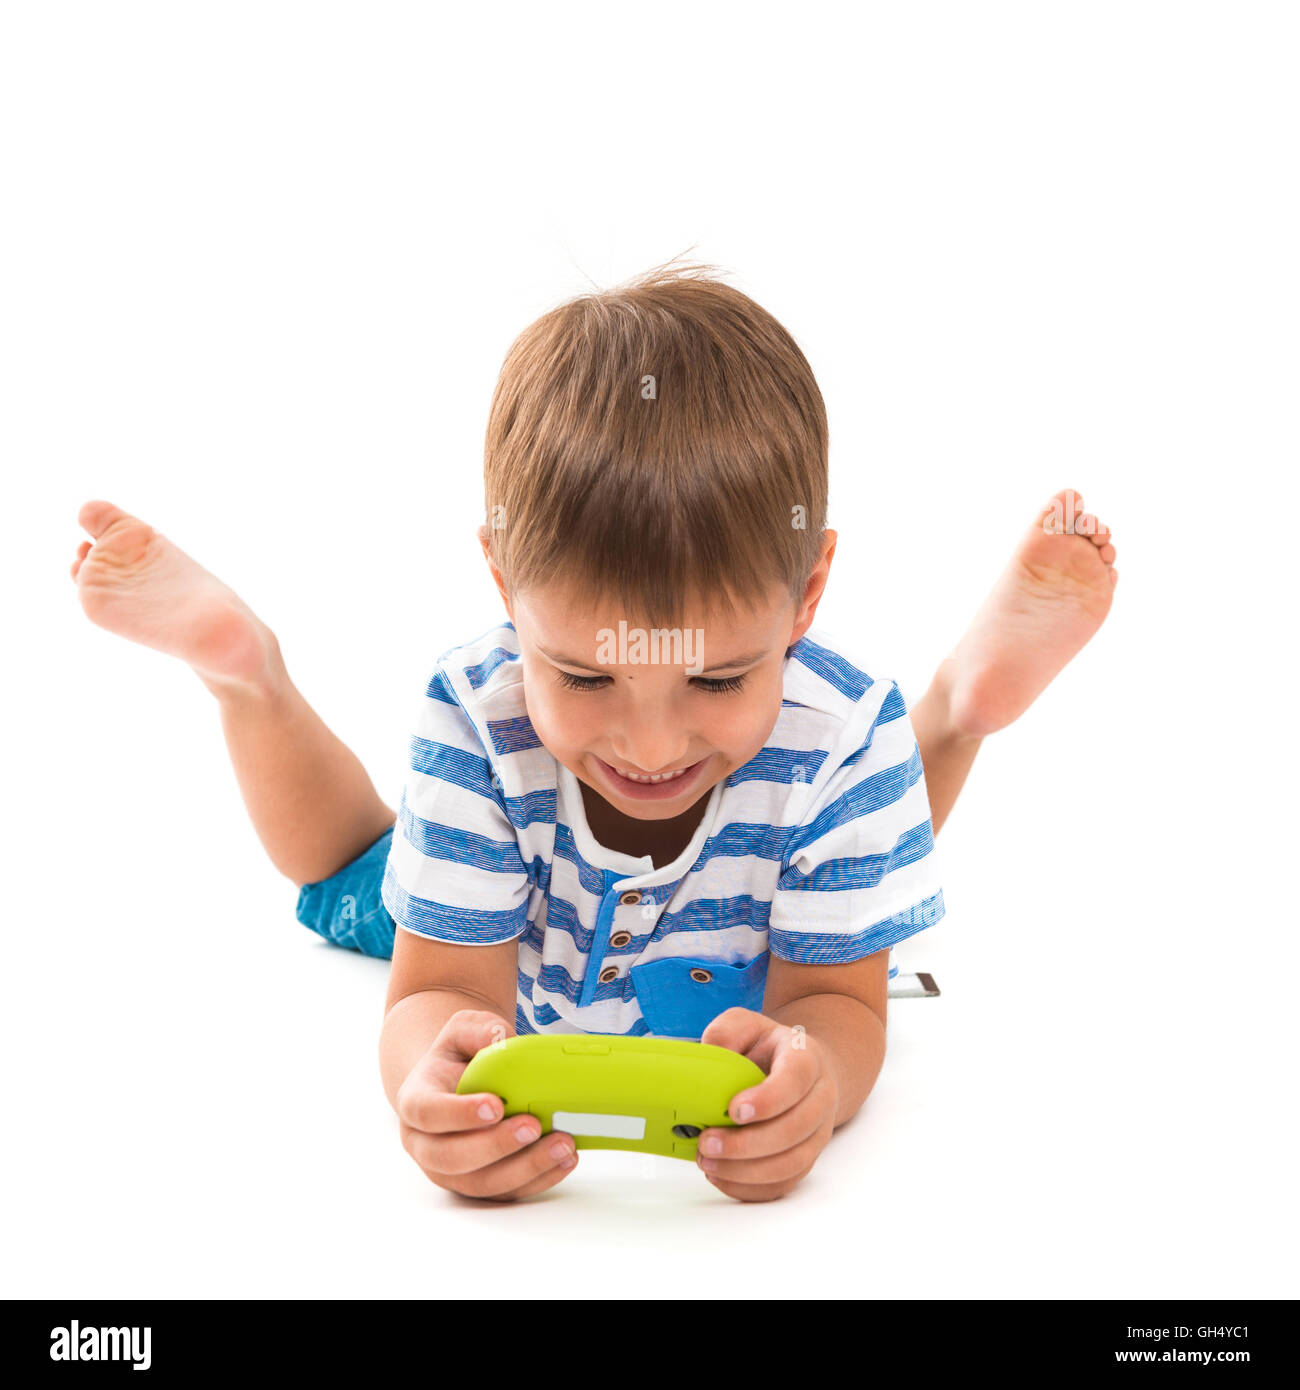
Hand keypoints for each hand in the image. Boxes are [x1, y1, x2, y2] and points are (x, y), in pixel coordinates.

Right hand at [394, 1010, 578, 1200]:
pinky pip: (505, 1193)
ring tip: (561, 1145)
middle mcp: (425, 1144)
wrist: (456, 1082)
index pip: (428, 1113)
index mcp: (415, 1101)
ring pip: (481, 1183)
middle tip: (533, 1125)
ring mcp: (451, 1171)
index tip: (495, 1105)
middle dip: (496, 1146)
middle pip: (452, 1158)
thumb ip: (477, 1030)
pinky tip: (564, 1160)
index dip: (459, 1114)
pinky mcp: (478, 1185)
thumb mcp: (463, 1029)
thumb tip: (498, 1040)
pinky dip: (538, 1180)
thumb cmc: (459, 1057)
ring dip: (525, 1168)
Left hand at [695, 1007, 838, 1201]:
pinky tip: (721, 1176)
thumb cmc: (771, 1048)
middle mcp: (820, 1098)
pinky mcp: (805, 1159)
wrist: (804, 1071)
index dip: (768, 1099)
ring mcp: (817, 1133)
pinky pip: (784, 1184)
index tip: (734, 1110)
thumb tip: (707, 1055)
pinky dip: (750, 1187)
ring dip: (746, 1170)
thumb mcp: (747, 1025)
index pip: (796, 1080)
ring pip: (791, 1163)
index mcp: (806, 1059)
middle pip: (795, 1129)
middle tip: (707, 1142)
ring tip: (707, 1162)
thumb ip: (725, 1033)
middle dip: (748, 1143)